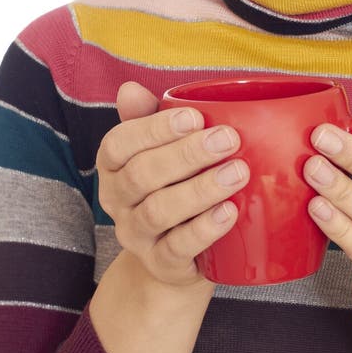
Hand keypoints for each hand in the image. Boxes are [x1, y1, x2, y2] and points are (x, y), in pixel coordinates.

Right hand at [96, 81, 249, 286]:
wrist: (175, 254)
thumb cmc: (172, 183)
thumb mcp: (161, 148)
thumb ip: (149, 117)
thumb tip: (130, 88)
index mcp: (113, 165)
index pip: (119, 144)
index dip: (154, 129)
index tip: (196, 117)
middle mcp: (116, 200)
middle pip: (142, 175)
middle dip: (187, 154)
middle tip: (229, 139)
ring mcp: (136, 235)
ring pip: (159, 211)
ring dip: (200, 189)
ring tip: (238, 173)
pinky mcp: (160, 264)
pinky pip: (177, 249)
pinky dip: (204, 229)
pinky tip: (230, 212)